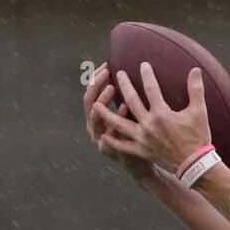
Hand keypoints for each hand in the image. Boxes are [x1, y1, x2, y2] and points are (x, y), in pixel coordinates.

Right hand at [84, 64, 154, 182]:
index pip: (90, 92)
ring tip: (112, 87)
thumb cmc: (135, 137)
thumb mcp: (126, 114)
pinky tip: (125, 108)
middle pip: (88, 101)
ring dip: (103, 101)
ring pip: (95, 117)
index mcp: (95, 117)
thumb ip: (123, 97)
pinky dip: (117, 119)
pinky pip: (111, 133)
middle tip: (107, 72)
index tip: (106, 65)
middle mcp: (93, 127)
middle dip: (96, 85)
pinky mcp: (111, 150)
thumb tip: (128, 72)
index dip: (95, 78)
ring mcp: (100, 139)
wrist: (141, 165)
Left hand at [92, 63, 211, 173]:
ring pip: (120, 124)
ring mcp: (143, 139)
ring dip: (107, 113)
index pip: (151, 89)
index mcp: (162, 113)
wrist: (195, 165)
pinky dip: (113, 141)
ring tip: (96, 105)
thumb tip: (195, 69)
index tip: (143, 65)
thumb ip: (195, 90)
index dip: (147, 75)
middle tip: (117, 74)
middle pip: (131, 101)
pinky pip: (124, 146)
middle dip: (124, 85)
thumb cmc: (198, 138)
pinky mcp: (142, 151)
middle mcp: (149, 124)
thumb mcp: (199, 112)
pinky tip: (104, 135)